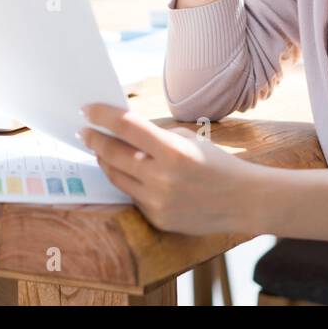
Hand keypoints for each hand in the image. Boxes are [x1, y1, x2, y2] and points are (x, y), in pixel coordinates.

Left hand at [78, 102, 261, 236]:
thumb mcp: (189, 139)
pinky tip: (124, 171)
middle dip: (94, 140)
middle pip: (113, 153)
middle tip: (84, 131)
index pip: (126, 127)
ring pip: (117, 177)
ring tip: (99, 150)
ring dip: (104, 161)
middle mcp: (162, 177)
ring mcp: (158, 201)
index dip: (102, 116)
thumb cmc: (217, 163)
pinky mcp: (157, 218)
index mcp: (172, 150)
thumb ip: (156, 136)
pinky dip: (127, 181)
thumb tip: (123, 131)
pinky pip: (132, 196)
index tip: (86, 109)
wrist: (243, 200)